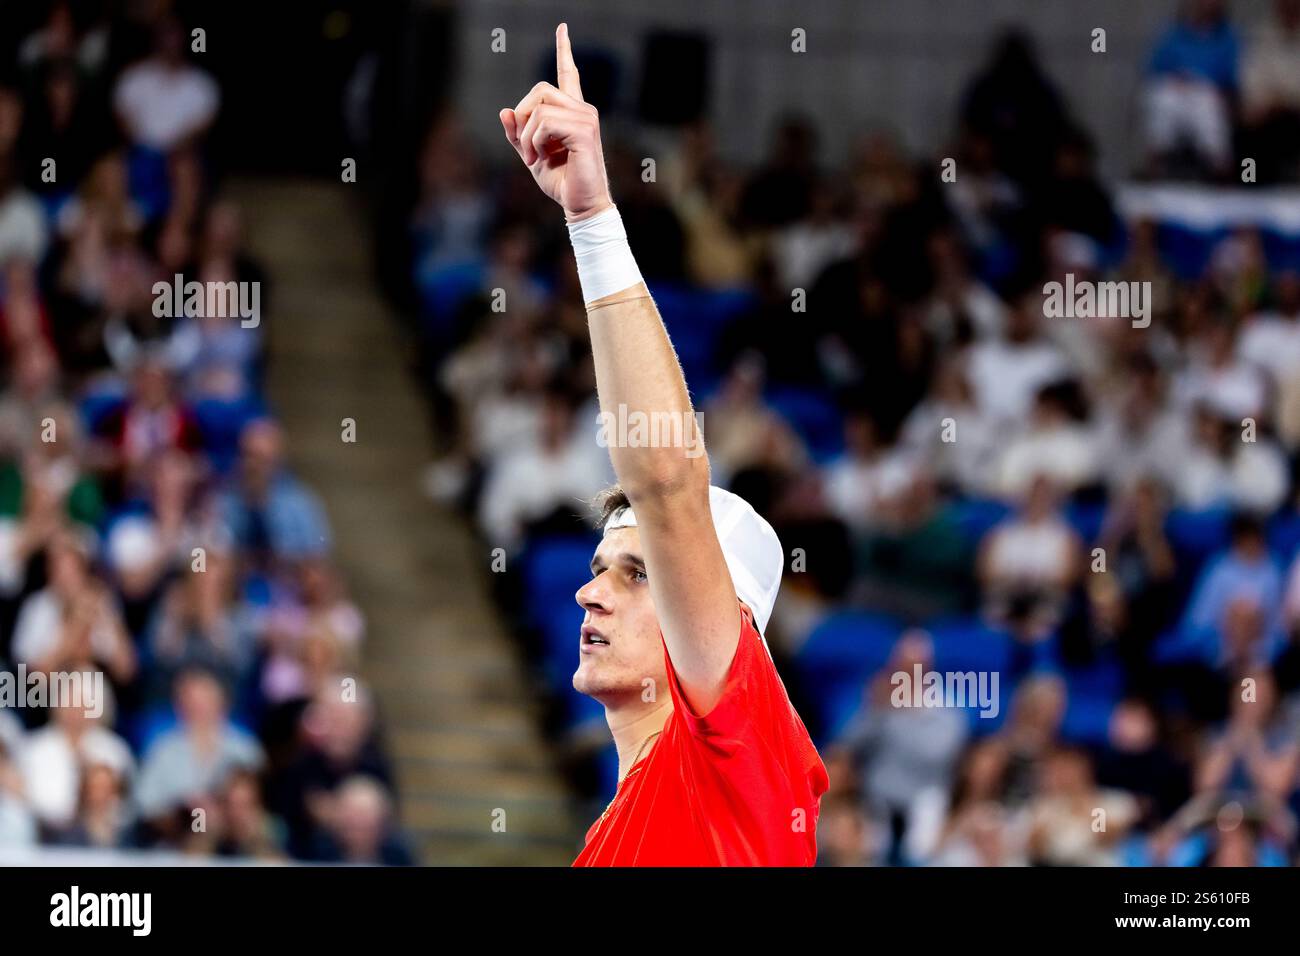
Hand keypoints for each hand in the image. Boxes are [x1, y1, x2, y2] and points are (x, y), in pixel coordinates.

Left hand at [499, 23, 611, 221]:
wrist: (581, 205)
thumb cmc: (561, 181)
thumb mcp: (531, 155)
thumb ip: (518, 134)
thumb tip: (504, 111)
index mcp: (572, 113)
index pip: (568, 74)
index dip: (564, 49)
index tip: (562, 26)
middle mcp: (583, 110)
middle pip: (539, 90)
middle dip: (523, 118)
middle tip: (525, 149)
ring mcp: (586, 119)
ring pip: (539, 109)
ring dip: (526, 136)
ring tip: (533, 158)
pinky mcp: (584, 132)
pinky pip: (545, 123)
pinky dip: (535, 142)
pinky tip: (541, 157)